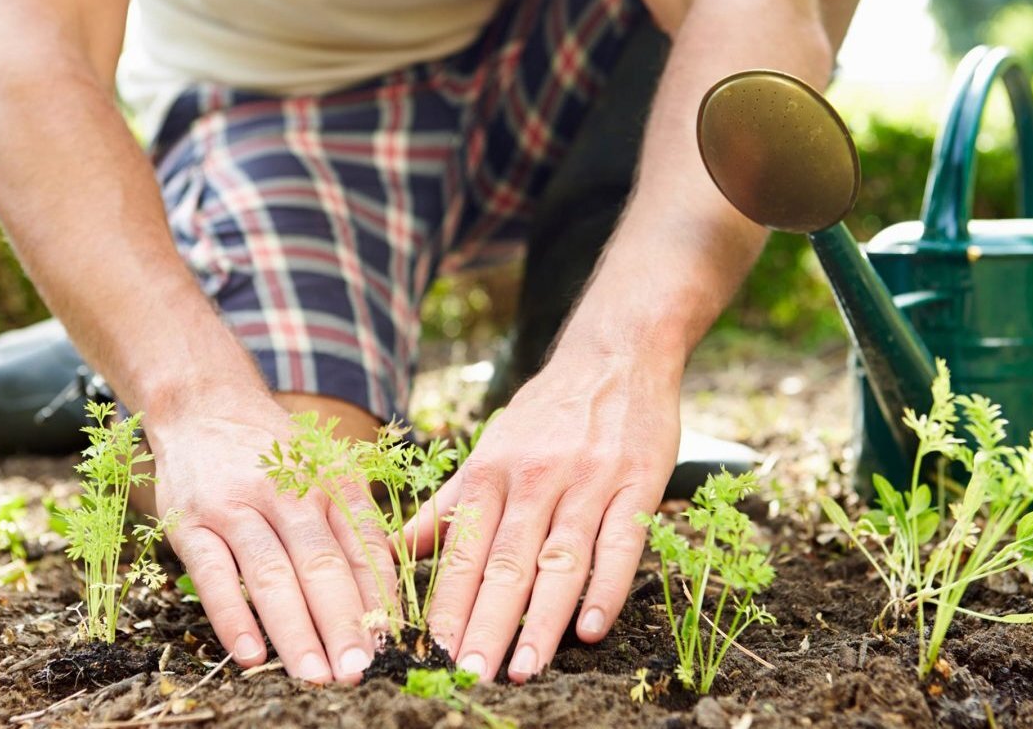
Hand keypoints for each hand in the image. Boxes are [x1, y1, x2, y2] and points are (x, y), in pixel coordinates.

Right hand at [149, 390, 394, 682]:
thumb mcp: (325, 469)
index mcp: (330, 480)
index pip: (363, 544)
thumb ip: (353, 523)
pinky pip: (213, 574)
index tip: (392, 643)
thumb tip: (385, 597)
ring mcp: (236, 506)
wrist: (204, 405)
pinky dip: (233, 616)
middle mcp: (287, 492)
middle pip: (321, 564)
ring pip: (271, 574)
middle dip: (343, 622)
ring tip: (315, 674)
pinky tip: (251, 654)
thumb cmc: (276, 452)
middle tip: (359, 669)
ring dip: (295, 630)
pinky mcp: (190, 522)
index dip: (379, 597)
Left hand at [407, 353, 680, 681]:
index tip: (431, 653)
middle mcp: (534, 479)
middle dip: (486, 623)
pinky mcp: (636, 484)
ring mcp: (587, 482)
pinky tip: (591, 628)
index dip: (448, 605)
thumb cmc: (546, 413)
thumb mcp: (489, 450)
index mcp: (492, 473)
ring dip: (542, 619)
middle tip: (470, 675)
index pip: (463, 551)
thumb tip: (396, 550)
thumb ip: (449, 505)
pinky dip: (606, 587)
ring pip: (560, 559)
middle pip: (506, 562)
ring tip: (524, 668)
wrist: (615, 356)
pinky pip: (621, 543)